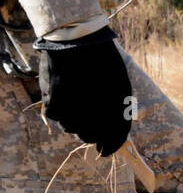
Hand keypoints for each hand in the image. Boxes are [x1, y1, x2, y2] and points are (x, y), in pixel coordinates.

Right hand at [37, 27, 132, 156]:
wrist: (77, 43)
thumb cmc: (103, 62)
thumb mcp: (121, 86)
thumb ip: (119, 112)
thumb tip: (114, 131)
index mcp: (112, 114)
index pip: (112, 141)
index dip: (110, 147)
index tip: (105, 149)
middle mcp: (91, 119)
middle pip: (90, 137)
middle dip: (92, 131)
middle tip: (90, 116)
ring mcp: (70, 114)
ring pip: (71, 128)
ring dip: (75, 120)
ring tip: (77, 99)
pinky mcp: (52, 106)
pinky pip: (56, 117)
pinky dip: (60, 109)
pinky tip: (64, 94)